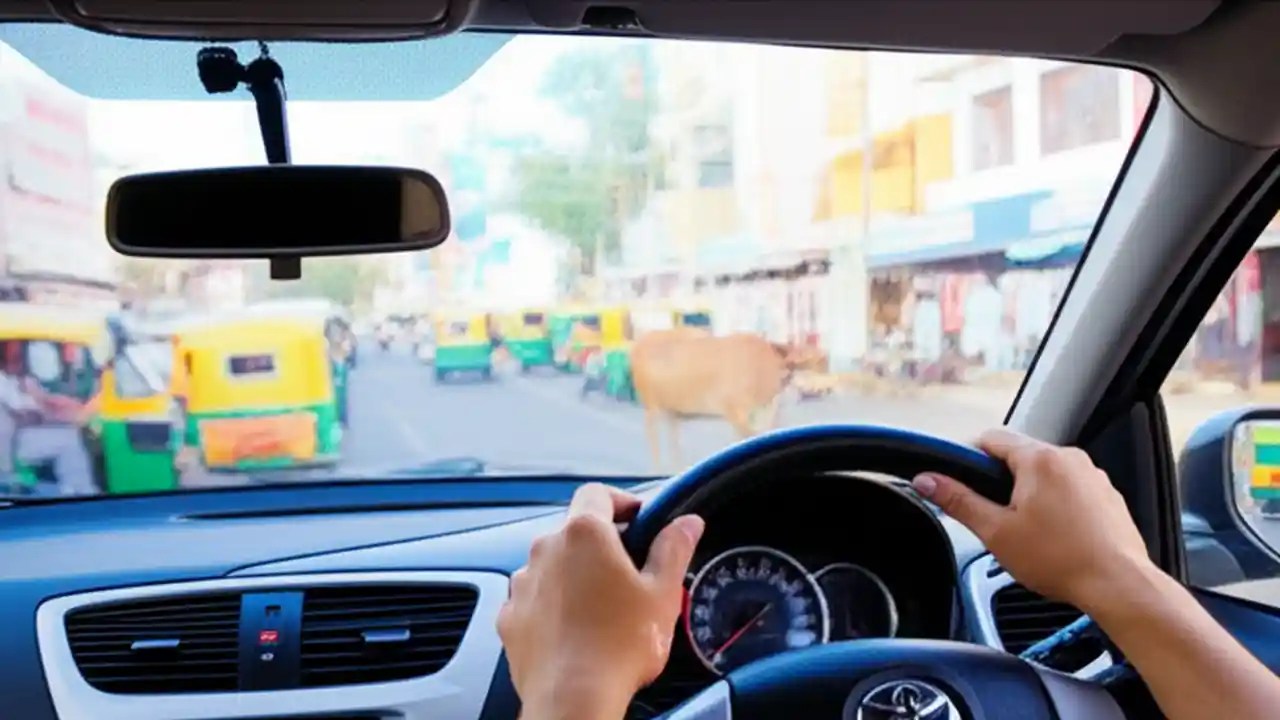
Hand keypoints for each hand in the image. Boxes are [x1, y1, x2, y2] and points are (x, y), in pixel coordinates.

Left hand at [497, 483, 704, 719]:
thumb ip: (674, 548)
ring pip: (553, 565)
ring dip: (574, 576)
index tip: (637, 520)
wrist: (572, 699)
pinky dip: (553, 606)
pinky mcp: (510, 617)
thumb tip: (687, 522)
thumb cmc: (619, 646)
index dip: (621, 502)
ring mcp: (523, 584)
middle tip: (629, 573)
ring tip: (602, 608)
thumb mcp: (662, 593)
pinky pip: (534, 599)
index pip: (597, 494)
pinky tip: (575, 630)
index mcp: (584, 533)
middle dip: (601, 545)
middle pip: (575, 530)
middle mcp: (546, 550)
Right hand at [912, 428, 1152, 613]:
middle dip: (1002, 483)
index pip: (991, 439)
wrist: (1118, 585)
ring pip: (1047, 475)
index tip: (961, 481)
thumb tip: (928, 480)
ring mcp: (1093, 477)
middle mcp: (1069, 459)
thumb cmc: (1061, 560)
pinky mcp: (1108, 497)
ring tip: (1028, 534)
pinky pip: (1071, 491)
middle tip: (996, 518)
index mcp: (1039, 459)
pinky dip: (1058, 507)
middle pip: (1020, 457)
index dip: (969, 458)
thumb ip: (958, 501)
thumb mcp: (996, 531)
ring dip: (1031, 496)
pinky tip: (1056, 538)